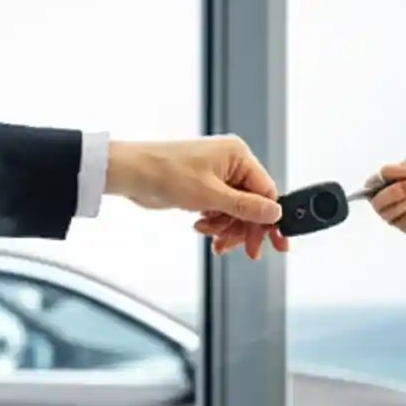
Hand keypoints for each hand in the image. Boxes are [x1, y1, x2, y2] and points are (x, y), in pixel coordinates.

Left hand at [106, 135, 287, 259]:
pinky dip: (214, 223)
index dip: (268, 220)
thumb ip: (246, 207)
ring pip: (236, 211)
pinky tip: (201, 227)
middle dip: (245, 228)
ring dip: (226, 228)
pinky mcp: (203, 187)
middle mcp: (230, 163)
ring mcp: (216, 175)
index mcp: (237, 155)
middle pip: (252, 204)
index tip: (273, 243)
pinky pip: (220, 210)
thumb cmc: (165, 172)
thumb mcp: (210, 195)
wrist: (131, 174)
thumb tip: (274, 213)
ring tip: (212, 237)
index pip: (266, 191)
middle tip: (245, 250)